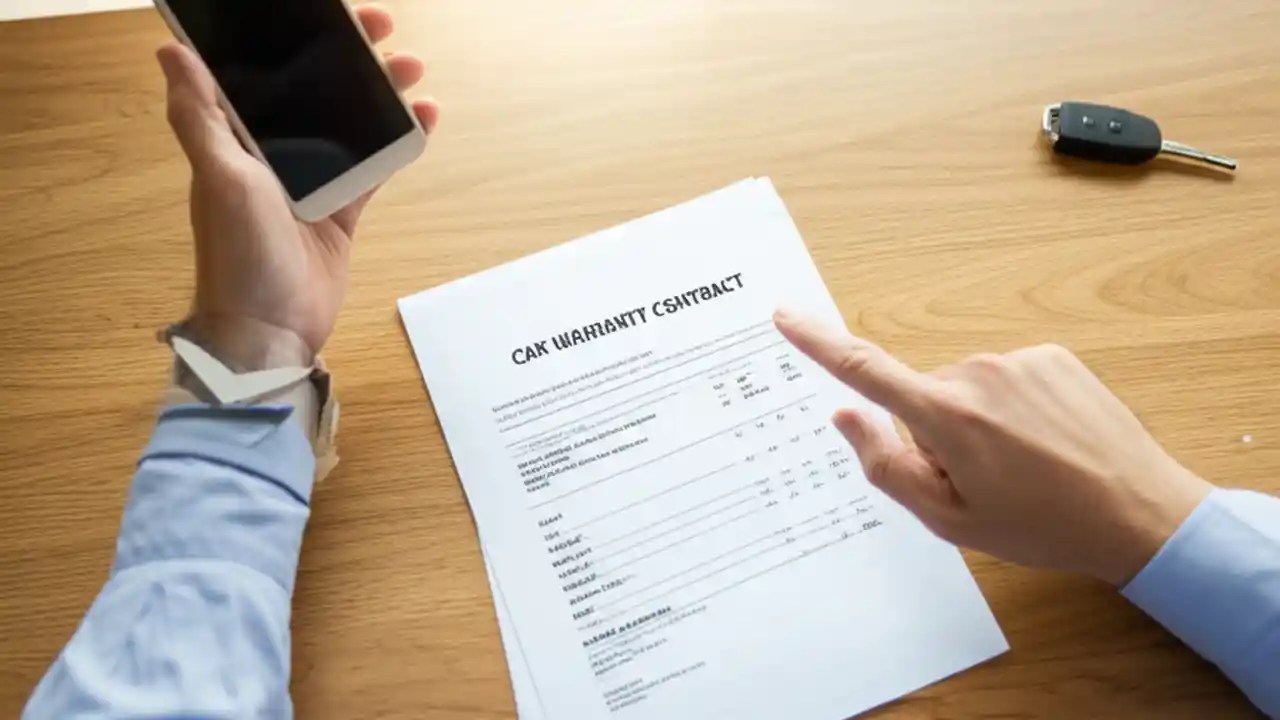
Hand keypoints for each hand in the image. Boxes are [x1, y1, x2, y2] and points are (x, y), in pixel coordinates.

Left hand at [158, 4, 439, 369]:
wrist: (271, 329)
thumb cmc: (238, 254)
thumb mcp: (218, 178)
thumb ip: (199, 116)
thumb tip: (169, 53)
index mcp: (234, 141)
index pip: (263, 75)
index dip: (293, 42)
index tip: (332, 17)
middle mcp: (269, 156)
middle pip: (312, 93)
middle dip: (347, 59)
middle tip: (382, 31)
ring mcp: (308, 184)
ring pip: (347, 125)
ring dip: (378, 95)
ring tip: (410, 70)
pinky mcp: (339, 212)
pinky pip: (371, 169)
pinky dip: (397, 145)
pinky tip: (421, 121)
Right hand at [774, 309, 1212, 585]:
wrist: (1140, 514)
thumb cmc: (1041, 527)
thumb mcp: (948, 518)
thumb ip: (886, 465)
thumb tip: (847, 415)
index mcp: (946, 418)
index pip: (865, 370)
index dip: (818, 342)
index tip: (785, 315)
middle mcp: (977, 375)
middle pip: (923, 398)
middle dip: (936, 434)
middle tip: (981, 481)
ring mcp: (1018, 361)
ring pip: (965, 390)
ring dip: (978, 423)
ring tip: (1023, 466)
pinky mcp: (1052, 355)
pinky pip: (1005, 379)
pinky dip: (1013, 408)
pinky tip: (1045, 443)